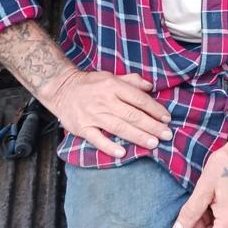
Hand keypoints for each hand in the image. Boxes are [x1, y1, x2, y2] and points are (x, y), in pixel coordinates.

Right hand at [42, 69, 171, 156]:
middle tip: (166, 135)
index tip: (167, 118)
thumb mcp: (111, 75)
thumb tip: (150, 86)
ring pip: (119, 127)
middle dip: (152, 126)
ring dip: (138, 136)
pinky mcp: (82, 127)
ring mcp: (93, 115)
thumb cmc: (90, 83)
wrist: (61, 88)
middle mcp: (105, 100)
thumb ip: (132, 80)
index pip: (139, 99)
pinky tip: (122, 153)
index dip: (155, 109)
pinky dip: (109, 146)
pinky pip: (97, 139)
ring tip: (153, 143)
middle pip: (132, 115)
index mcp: (114, 86)